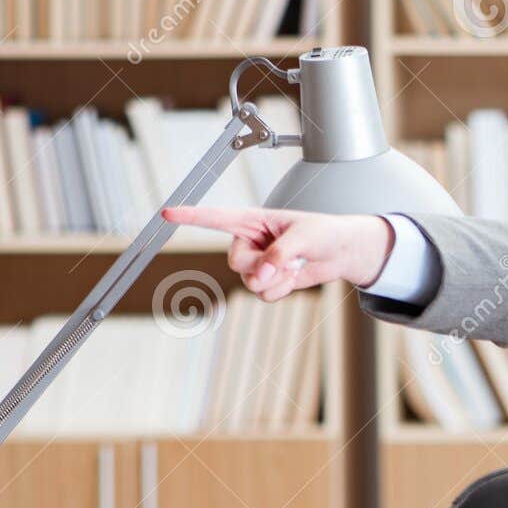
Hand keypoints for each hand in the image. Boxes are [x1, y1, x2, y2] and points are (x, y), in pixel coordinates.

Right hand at [160, 206, 394, 300]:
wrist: (341, 251)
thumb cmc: (324, 232)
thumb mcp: (303, 237)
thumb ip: (278, 255)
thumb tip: (260, 277)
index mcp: (253, 220)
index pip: (216, 218)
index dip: (191, 216)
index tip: (166, 213)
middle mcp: (251, 242)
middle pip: (235, 262)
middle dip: (260, 267)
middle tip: (286, 260)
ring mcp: (259, 263)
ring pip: (249, 282)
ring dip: (275, 280)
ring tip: (295, 265)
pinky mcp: (269, 280)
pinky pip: (263, 295)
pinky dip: (281, 290)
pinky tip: (294, 276)